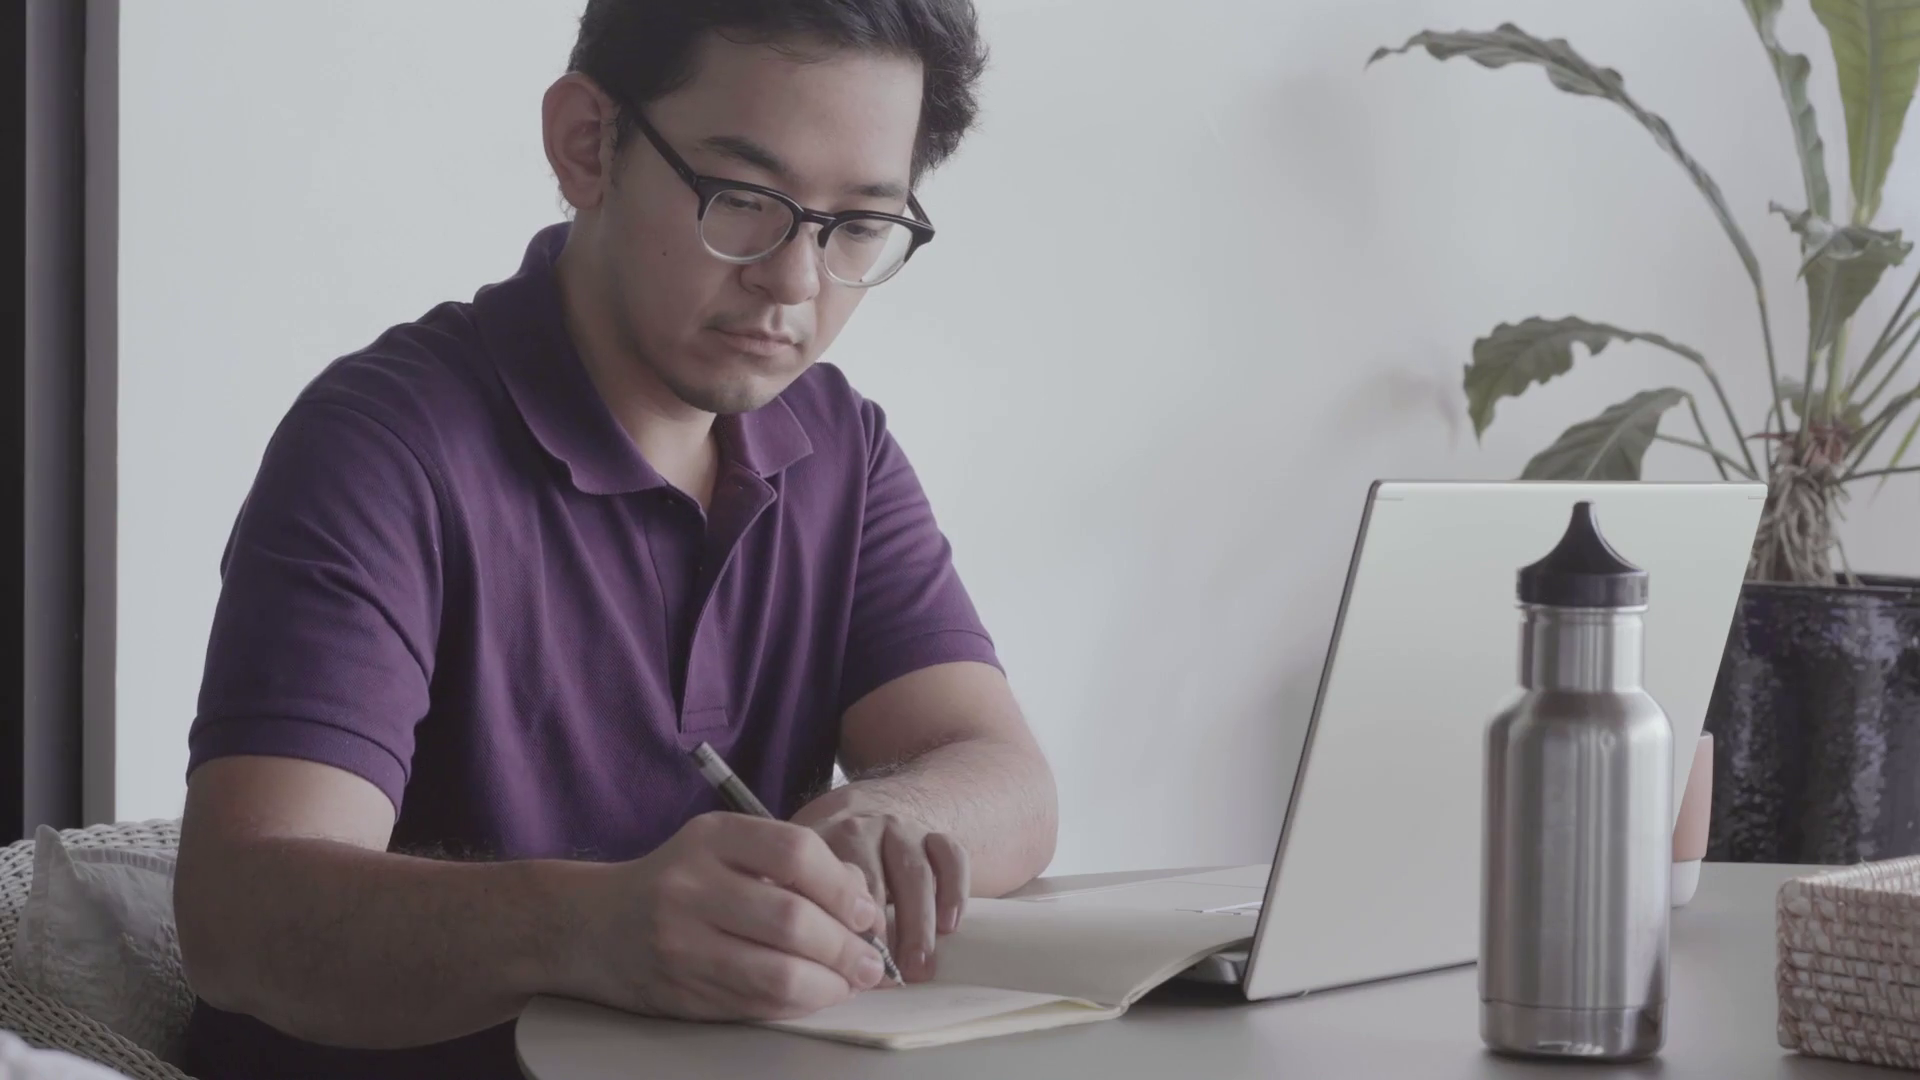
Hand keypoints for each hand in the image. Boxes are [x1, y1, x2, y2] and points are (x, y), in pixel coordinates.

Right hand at [567, 811, 887, 1020]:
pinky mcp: (681, 992)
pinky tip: (814, 995)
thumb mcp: (725, 849)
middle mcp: (691, 886)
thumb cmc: (679, 882)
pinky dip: (799, 1004)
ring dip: (830, 984)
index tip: (866, 911)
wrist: (593, 926)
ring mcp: (681, 943)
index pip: (796, 852)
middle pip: (793, 920)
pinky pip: (757, 1005)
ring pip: (779, 974)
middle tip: (871, 960)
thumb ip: (789, 863)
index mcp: (711, 838)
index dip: (844, 887)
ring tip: (850, 981)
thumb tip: (863, 900)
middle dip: (847, 947)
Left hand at [806, 810, 969, 982]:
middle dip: (881, 933)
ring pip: (916, 873)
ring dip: (919, 923)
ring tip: (919, 966)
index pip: (829, 886)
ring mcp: (903, 830)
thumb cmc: (827, 857)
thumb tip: (792, 957)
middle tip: (885, 975)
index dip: (839, 928)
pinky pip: (953, 856)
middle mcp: (863, 830)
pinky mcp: (936, 833)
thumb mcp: (799, 868)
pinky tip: (950, 926)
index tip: (846, 966)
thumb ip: (796, 902)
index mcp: (822, 841)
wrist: (867, 809)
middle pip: (874, 882)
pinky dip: (954, 890)